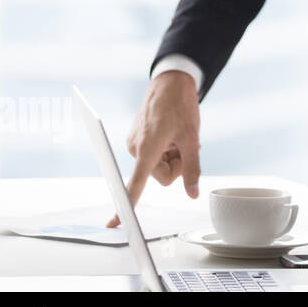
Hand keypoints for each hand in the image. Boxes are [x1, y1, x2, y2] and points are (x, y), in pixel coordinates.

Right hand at [107, 70, 200, 227]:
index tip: (114, 223)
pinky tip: (171, 134)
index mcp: (147, 149)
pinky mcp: (135, 141)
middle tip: (184, 144)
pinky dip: (166, 150)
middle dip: (176, 165)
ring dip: (172, 156)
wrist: (170, 83)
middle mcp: (135, 149)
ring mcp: (134, 144)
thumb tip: (192, 194)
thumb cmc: (181, 107)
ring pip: (158, 167)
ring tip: (177, 136)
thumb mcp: (192, 139)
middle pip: (160, 176)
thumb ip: (192, 169)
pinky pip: (153, 156)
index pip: (135, 184)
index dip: (128, 205)